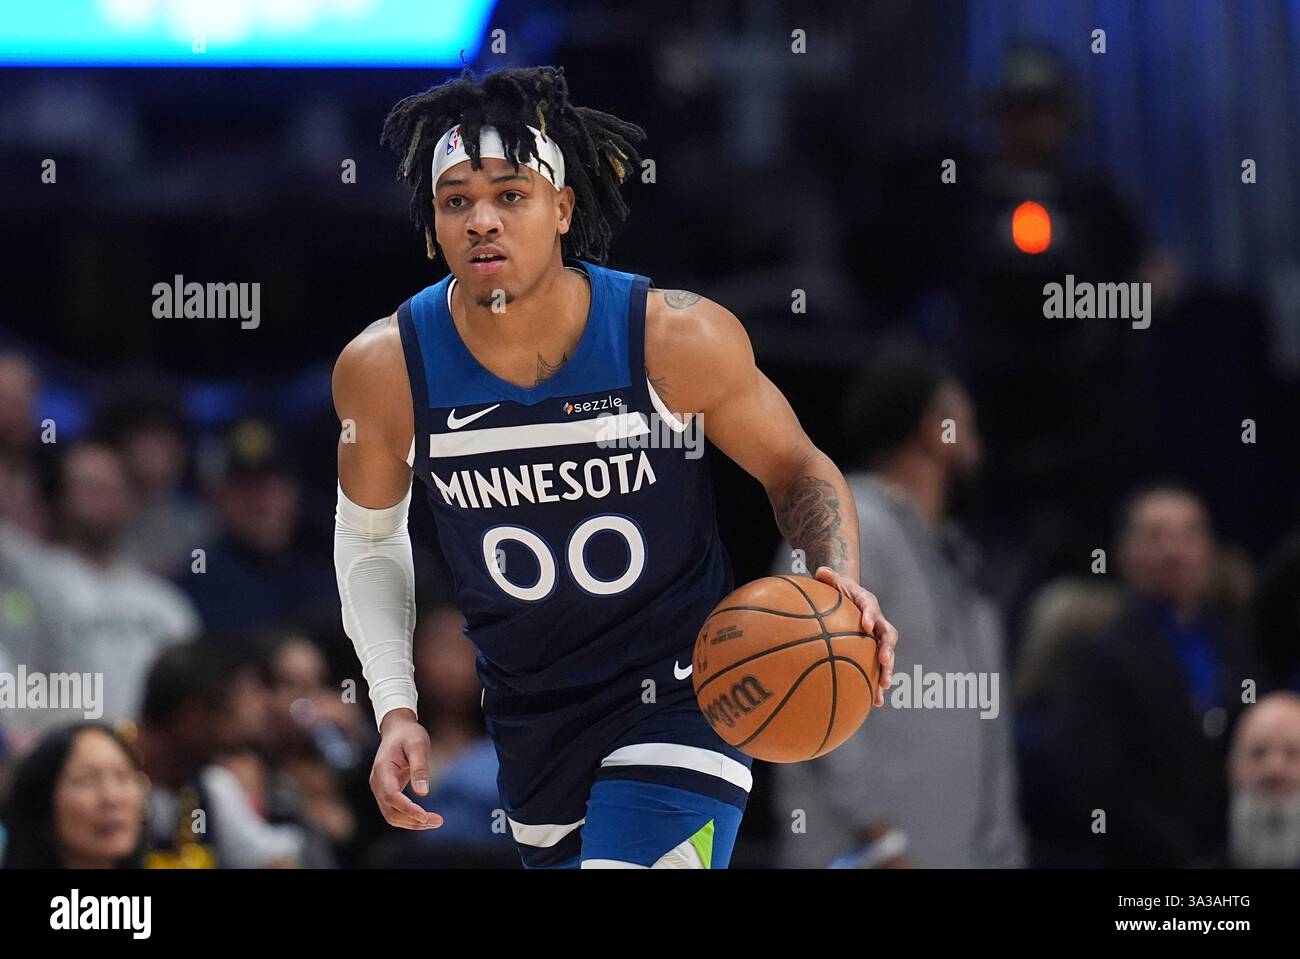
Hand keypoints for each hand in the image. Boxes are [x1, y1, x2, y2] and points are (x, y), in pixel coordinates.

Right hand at [370, 708, 442, 829]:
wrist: (398, 729)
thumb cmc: (409, 734)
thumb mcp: (418, 745)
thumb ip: (419, 768)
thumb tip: (423, 793)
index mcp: (382, 769)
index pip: (391, 796)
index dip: (407, 809)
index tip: (425, 816)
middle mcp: (377, 782)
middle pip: (390, 811)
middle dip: (413, 821)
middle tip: (439, 821)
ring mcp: (380, 789)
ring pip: (392, 815)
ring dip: (412, 823)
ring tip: (436, 821)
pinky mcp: (387, 792)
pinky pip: (395, 811)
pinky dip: (410, 818)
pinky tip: (426, 818)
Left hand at [815, 566, 898, 707]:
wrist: (847, 598)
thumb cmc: (837, 590)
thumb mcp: (832, 581)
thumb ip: (828, 577)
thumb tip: (821, 571)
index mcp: (867, 603)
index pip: (871, 607)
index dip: (872, 616)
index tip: (867, 626)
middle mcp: (878, 622)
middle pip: (888, 636)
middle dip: (888, 649)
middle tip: (885, 661)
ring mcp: (877, 639)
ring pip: (887, 656)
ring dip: (887, 671)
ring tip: (884, 687)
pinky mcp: (873, 653)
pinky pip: (877, 669)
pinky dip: (877, 685)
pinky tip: (875, 703)